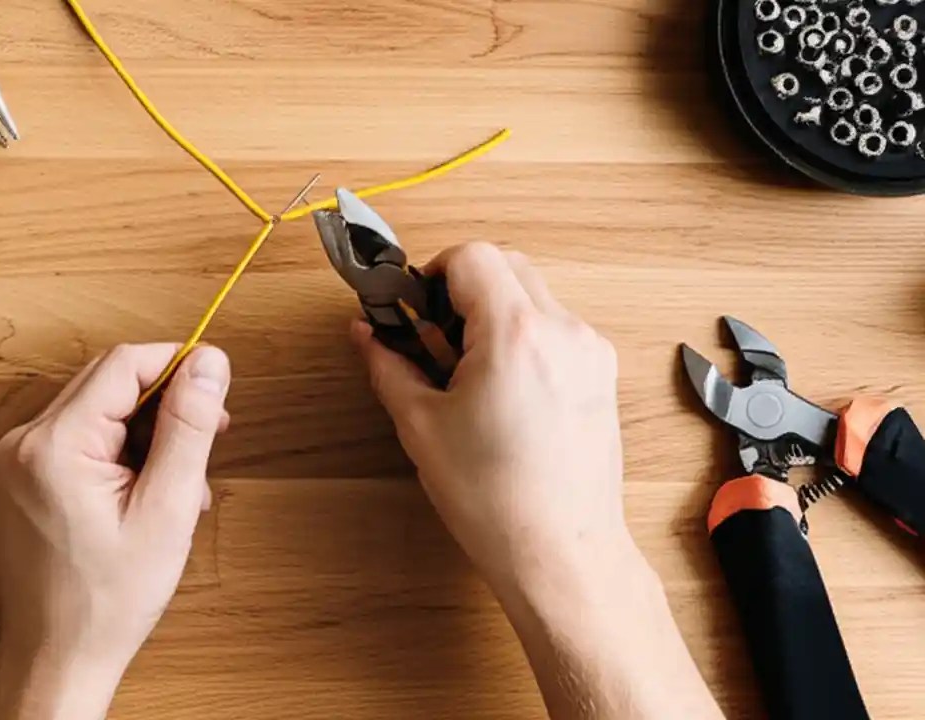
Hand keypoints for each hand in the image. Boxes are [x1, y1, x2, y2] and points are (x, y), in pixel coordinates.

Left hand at [0, 344, 230, 719]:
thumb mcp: (166, 511)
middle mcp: (26, 442)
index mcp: (55, 445)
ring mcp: (20, 459)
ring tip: (180, 487)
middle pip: (110, 383)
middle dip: (167, 406)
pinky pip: (83, 438)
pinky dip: (123, 454)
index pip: (124, 365)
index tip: (218, 388)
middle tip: (211, 439)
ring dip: (148, 435)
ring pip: (101, 411)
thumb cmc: (107, 600)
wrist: (58, 656)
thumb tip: (209, 364)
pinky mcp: (26, 475)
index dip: (178, 366)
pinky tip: (149, 494)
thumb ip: (188, 430)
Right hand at [353, 243, 632, 597]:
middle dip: (463, 289)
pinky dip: (524, 336)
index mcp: (514, 335)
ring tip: (468, 372)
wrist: (560, 551)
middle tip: (435, 339)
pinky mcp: (601, 374)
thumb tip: (366, 332)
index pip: (473, 257)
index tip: (414, 308)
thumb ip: (389, 366)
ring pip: (534, 295)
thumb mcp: (421, 426)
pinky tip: (502, 389)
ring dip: (494, 312)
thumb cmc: (493, 499)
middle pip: (507, 265)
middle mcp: (562, 331)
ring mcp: (590, 351)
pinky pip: (556, 327)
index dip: (433, 273)